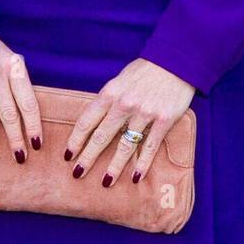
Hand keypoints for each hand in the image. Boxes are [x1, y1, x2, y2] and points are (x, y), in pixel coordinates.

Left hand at [64, 58, 195, 186]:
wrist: (176, 62)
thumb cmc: (145, 70)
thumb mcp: (120, 80)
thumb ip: (108, 100)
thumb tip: (95, 120)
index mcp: (110, 93)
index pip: (87, 121)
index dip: (76, 140)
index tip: (68, 154)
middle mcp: (124, 104)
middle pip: (101, 137)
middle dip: (88, 157)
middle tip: (77, 173)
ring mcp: (144, 113)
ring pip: (125, 145)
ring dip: (114, 166)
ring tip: (106, 182)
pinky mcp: (164, 120)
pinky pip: (150, 146)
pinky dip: (142, 163)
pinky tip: (136, 176)